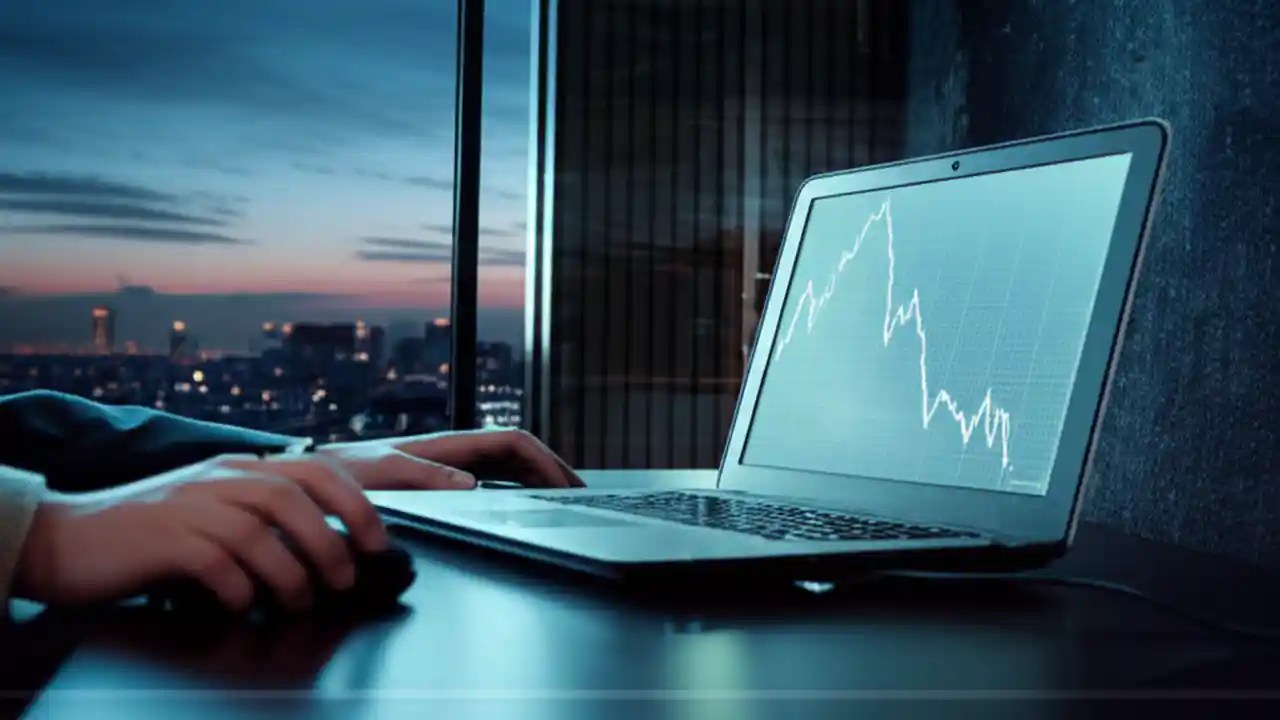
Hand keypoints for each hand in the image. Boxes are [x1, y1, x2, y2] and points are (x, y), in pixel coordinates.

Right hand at [12, 453, 387, 610]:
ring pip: (259, 532)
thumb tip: (328, 546)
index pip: (315, 469)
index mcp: (239, 467)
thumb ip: (265, 517)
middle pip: (293, 496)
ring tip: (299, 603)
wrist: (70, 538)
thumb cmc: (152, 533)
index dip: (355, 503)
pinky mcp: (163, 538)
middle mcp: (219, 478)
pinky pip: (216, 562)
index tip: (377, 541)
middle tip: (346, 580)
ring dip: (290, 573)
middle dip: (332, 540)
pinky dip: (239, 587)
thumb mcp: (215, 509)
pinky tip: (243, 605)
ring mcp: (190, 505)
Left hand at [317, 428, 584, 489]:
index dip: (545, 460)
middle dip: (552, 472)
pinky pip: (489, 491)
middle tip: (580, 498)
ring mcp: (446, 473)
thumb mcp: (381, 472)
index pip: (512, 442)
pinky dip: (514, 499)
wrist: (306, 484)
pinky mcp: (436, 492)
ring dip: (537, 485)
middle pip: (518, 456)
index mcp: (447, 446)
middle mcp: (451, 457)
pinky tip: (521, 516)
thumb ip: (425, 475)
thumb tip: (473, 486)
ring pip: (507, 473)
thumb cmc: (338, 475)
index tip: (569, 483)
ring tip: (561, 506)